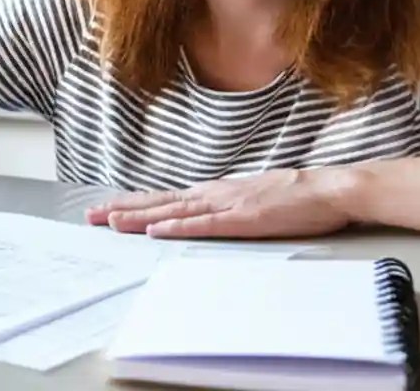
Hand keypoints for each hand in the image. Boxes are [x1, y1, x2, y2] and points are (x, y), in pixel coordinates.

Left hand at [85, 168, 356, 239]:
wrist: (328, 188)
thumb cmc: (296, 196)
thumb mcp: (254, 199)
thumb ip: (229, 206)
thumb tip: (208, 214)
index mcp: (217, 191)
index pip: (168, 197)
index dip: (136, 203)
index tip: (108, 208)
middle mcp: (215, 193)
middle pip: (161, 201)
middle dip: (124, 209)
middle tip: (91, 215)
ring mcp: (228, 204)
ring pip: (174, 212)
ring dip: (141, 217)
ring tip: (111, 222)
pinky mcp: (244, 219)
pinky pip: (204, 225)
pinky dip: (178, 227)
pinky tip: (157, 230)